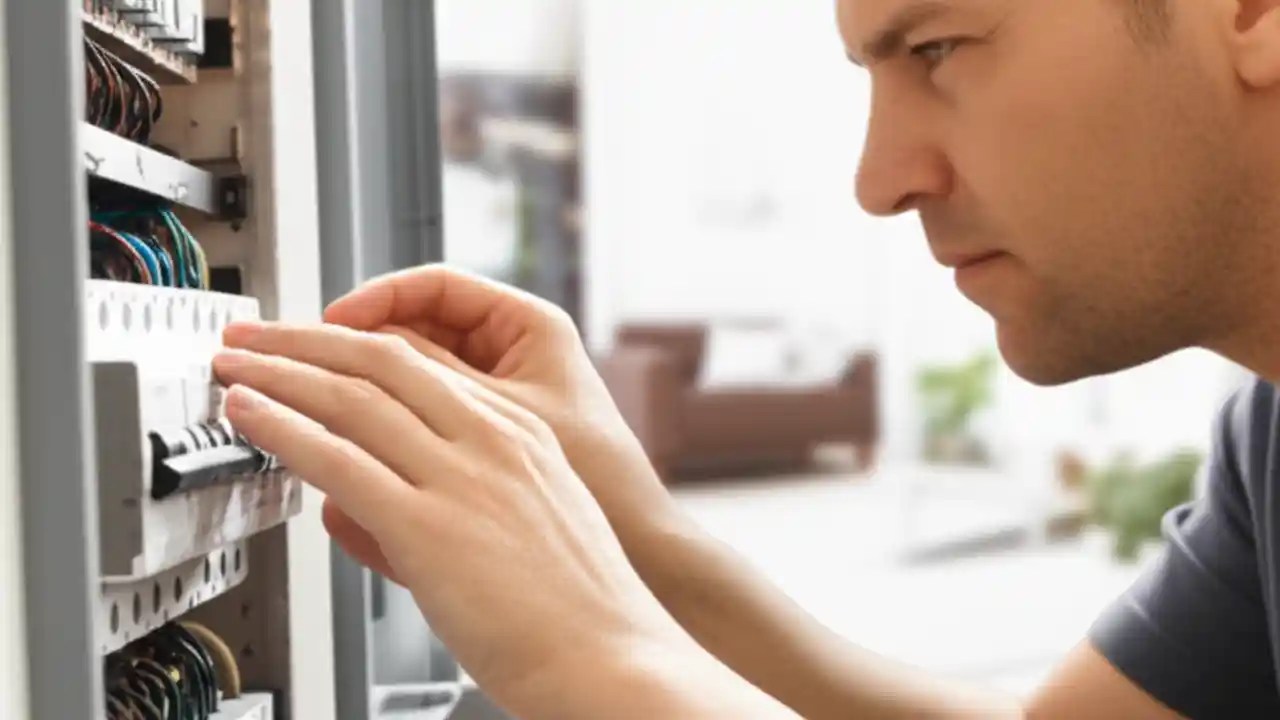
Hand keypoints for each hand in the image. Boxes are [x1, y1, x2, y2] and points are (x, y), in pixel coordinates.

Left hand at [212, 322, 690, 716]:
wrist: (614, 659)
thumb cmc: (578, 609)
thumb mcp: (531, 525)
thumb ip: (452, 502)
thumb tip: (356, 506)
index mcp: (521, 433)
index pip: (423, 363)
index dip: (354, 345)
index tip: (313, 345)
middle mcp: (492, 439)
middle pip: (379, 362)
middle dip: (304, 342)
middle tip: (254, 338)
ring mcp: (461, 478)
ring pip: (352, 400)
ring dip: (280, 375)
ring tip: (234, 367)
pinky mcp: (429, 526)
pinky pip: (338, 460)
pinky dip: (283, 430)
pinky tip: (250, 417)